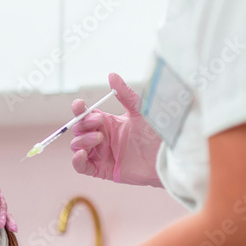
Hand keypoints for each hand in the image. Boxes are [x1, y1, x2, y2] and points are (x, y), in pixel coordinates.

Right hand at [70, 72, 162, 186]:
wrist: (168, 156)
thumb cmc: (157, 134)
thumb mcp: (140, 111)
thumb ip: (125, 94)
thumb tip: (111, 75)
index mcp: (108, 123)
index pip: (85, 115)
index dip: (79, 110)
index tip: (80, 104)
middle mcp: (102, 138)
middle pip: (79, 129)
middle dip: (84, 123)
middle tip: (99, 121)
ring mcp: (101, 154)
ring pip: (77, 146)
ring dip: (83, 140)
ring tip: (99, 138)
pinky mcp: (103, 170)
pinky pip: (82, 167)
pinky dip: (77, 161)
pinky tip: (82, 154)